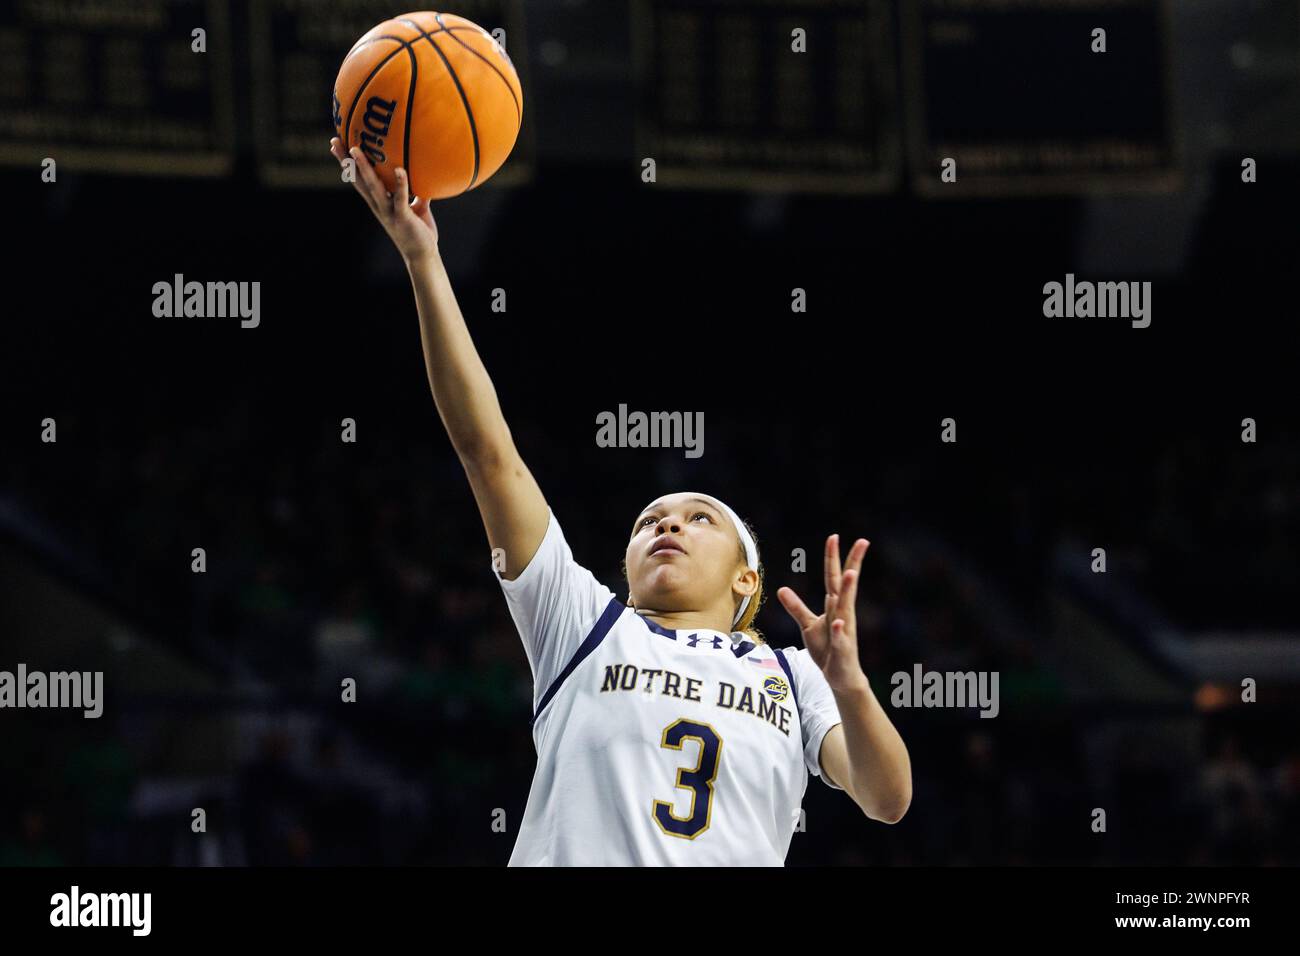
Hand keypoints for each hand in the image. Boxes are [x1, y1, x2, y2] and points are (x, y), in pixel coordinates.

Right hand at [330, 137, 438, 263]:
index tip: (337, 146)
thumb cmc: (419, 232)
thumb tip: (425, 174)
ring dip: (363, 168)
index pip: (359, 180)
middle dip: (346, 161)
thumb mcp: (417, 208)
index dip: (348, 164)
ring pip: (373, 186)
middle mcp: (379, 205)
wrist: (422, 256)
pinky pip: (400, 198)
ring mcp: (389, 211)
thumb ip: (418, 192)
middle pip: (358, 180)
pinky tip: (399, 169)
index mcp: (379, 202)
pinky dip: (400, 183)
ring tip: (355, 150)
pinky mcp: (402, 217)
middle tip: (334, 141)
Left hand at [776, 534, 870, 693]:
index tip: (835, 537)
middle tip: (863, 541)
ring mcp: (845, 631)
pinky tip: (839, 622)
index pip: (834, 577)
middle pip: (846, 585)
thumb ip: (796, 607)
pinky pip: (841, 638)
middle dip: (853, 563)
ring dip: (848, 591)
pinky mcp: (842, 649)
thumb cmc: (827, 649)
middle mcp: (843, 614)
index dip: (833, 558)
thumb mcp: (807, 626)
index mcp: (835, 606)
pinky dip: (840, 630)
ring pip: (846, 608)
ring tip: (851, 573)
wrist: (840, 677)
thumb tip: (782, 589)